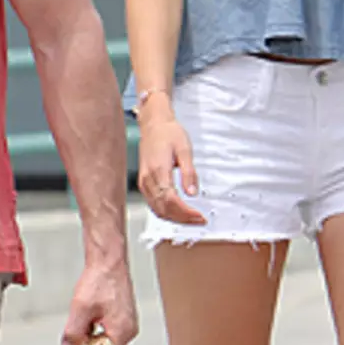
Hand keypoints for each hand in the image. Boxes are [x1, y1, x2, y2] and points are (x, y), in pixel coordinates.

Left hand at [61, 256, 138, 344]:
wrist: (108, 261)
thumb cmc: (100, 280)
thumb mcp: (80, 310)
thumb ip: (73, 333)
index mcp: (122, 332)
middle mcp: (129, 330)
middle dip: (89, 343)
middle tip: (79, 329)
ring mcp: (128, 322)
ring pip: (106, 339)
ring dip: (92, 333)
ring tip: (85, 315)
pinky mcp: (124, 315)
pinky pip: (109, 328)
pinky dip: (97, 324)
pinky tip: (90, 312)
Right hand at [137, 107, 205, 226]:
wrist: (153, 124)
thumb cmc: (169, 133)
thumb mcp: (185, 150)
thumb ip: (189, 173)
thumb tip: (192, 193)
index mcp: (159, 170)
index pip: (171, 200)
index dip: (186, 212)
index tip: (199, 216)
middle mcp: (148, 179)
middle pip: (164, 208)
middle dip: (183, 218)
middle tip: (199, 220)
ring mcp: (144, 182)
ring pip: (157, 209)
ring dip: (174, 218)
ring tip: (191, 219)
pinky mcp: (143, 183)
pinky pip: (153, 204)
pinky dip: (165, 212)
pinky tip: (177, 213)